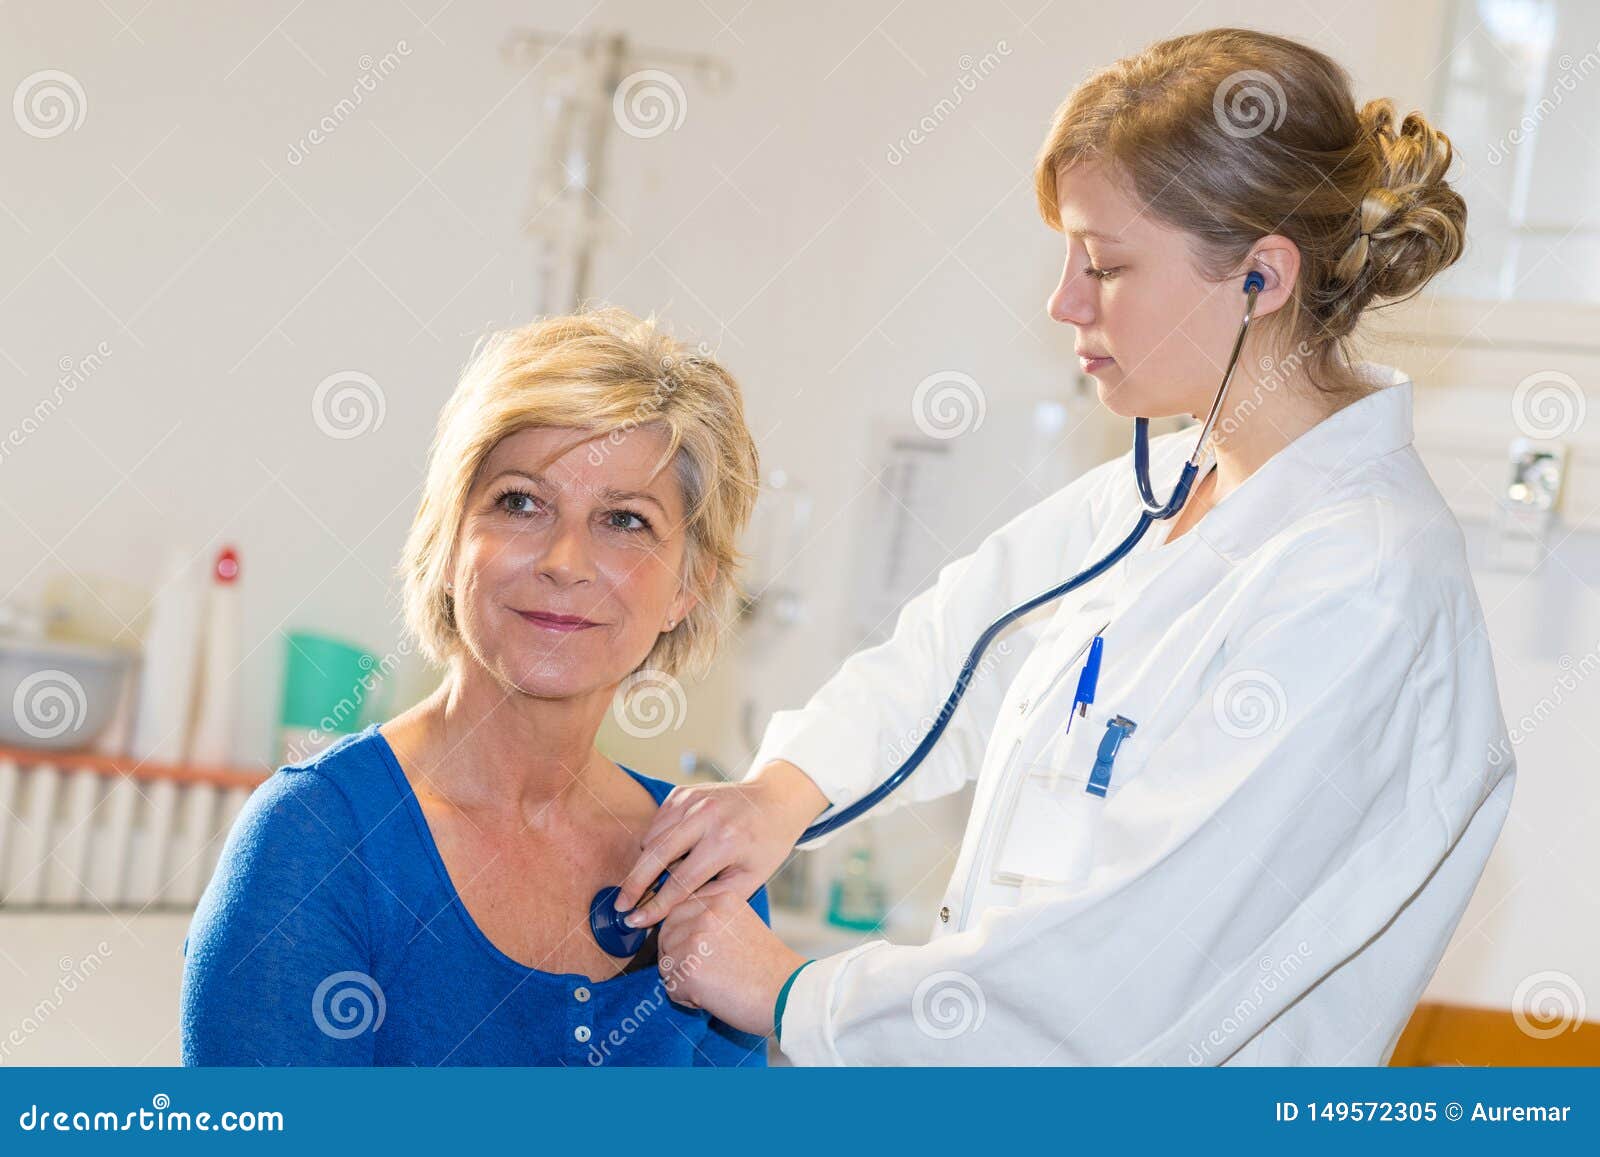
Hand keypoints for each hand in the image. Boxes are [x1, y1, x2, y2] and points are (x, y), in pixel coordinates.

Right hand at [613, 760, 828, 927]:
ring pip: (652, 837)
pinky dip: (654, 840)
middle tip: (620, 905)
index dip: (656, 904)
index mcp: (725, 841)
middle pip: (656, 855)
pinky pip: (657, 822)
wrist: (775, 800)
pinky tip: (665, 853)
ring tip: (648, 881)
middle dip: (634, 884)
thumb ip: (715, 896)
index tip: (637, 920)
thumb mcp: (752, 877)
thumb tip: (676, 913)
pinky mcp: (683, 792)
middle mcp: (706, 816)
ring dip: (645, 862)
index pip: (681, 881)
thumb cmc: (766, 844)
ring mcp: (692, 800)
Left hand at [657, 891, 807, 1035]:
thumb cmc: (769, 969)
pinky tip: (712, 998)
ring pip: (666, 962)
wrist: (788, 995)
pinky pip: (671, 987)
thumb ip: (713, 922)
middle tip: (706, 974)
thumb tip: (678, 932)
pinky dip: (687, 999)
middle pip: (667, 934)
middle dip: (677, 957)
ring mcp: (696, 940)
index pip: (679, 911)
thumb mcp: (743, 926)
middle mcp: (706, 914)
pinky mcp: (689, 969)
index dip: (681, 935)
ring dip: (683, 980)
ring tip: (714, 986)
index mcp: (722, 899)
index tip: (694, 952)